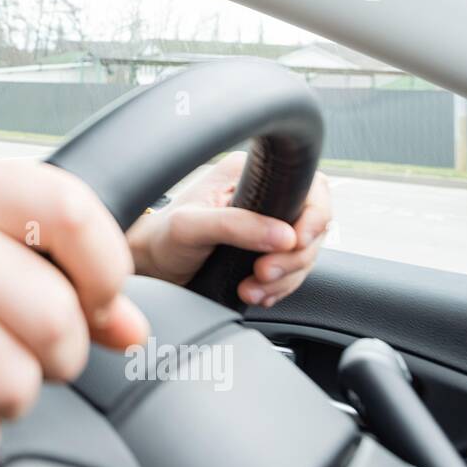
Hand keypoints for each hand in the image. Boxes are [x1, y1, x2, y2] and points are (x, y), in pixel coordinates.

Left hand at [126, 151, 331, 306]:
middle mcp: (264, 194)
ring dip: (285, 278)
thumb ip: (235, 226)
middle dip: (293, 258)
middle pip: (313, 226)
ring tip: (252, 289)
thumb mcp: (190, 227)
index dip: (313, 218)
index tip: (295, 244)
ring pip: (305, 253)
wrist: (153, 264)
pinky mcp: (266, 249)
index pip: (309, 187)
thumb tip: (285, 236)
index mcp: (248, 173)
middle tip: (263, 274)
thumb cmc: (163, 237)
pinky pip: (293, 271)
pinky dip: (280, 287)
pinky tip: (257, 293)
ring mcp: (268, 223)